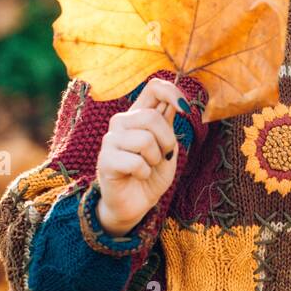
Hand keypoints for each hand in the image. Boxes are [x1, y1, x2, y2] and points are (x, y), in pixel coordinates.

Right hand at [94, 78, 186, 235]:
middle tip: (163, 156)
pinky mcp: (105, 160)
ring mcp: (110, 140)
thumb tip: (175, 101)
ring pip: (145, 139)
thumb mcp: (167, 146)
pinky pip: (136, 162)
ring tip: (147, 167)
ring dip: (155, 159)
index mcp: (139, 115)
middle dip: (167, 140)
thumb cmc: (152, 173)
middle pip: (151, 117)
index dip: (172, 93)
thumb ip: (168, 123)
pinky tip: (137, 176)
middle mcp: (122, 122)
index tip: (185, 110)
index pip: (153, 87)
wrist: (136, 203)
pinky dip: (144, 173)